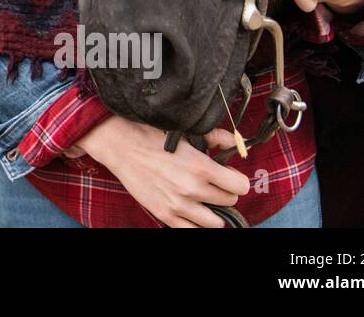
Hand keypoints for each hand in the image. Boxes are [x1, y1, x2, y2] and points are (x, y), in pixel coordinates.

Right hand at [77, 116, 249, 226]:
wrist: (123, 146)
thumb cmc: (154, 136)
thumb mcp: (187, 134)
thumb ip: (216, 138)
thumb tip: (237, 143)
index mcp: (201, 167)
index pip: (240, 186)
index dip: (236, 179)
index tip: (228, 174)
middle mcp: (193, 188)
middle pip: (229, 201)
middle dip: (224, 192)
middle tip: (213, 183)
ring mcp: (179, 205)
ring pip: (216, 222)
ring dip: (213, 210)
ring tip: (203, 198)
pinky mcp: (166, 214)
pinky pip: (193, 230)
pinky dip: (197, 222)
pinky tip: (192, 209)